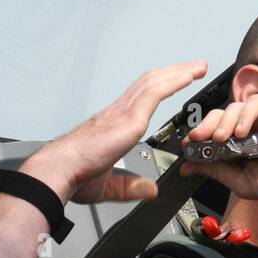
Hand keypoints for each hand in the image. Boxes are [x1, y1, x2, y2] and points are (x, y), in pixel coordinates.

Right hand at [21, 61, 207, 202]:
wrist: (60, 171)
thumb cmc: (74, 175)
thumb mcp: (110, 186)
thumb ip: (131, 186)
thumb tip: (150, 190)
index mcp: (113, 124)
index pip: (141, 98)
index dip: (160, 86)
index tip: (176, 82)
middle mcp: (118, 112)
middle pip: (150, 83)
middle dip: (174, 73)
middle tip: (194, 68)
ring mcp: (122, 113)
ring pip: (154, 83)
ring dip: (178, 73)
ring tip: (198, 68)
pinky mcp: (128, 119)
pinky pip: (154, 94)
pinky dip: (173, 82)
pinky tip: (187, 78)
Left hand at [179, 93, 257, 206]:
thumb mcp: (241, 182)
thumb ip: (215, 170)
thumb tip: (187, 168)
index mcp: (243, 147)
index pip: (215, 134)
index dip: (200, 137)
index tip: (188, 144)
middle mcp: (253, 129)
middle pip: (221, 117)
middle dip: (206, 126)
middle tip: (199, 138)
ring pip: (234, 108)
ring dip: (223, 122)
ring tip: (223, 139)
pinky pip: (255, 102)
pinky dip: (244, 115)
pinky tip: (242, 132)